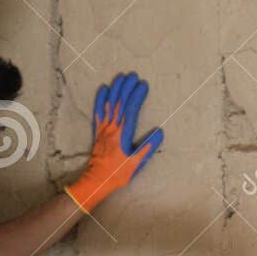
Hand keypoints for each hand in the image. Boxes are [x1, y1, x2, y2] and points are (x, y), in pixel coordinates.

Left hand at [65, 72, 163, 211]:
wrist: (97, 180)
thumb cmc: (118, 173)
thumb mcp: (136, 163)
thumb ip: (147, 147)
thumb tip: (159, 132)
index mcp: (122, 134)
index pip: (131, 109)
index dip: (137, 95)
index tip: (143, 84)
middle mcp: (112, 127)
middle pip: (119, 102)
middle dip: (126, 87)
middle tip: (133, 75)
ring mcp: (103, 128)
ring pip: (109, 104)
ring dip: (115, 89)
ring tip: (121, 77)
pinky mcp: (98, 131)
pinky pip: (98, 112)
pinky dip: (100, 99)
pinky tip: (103, 89)